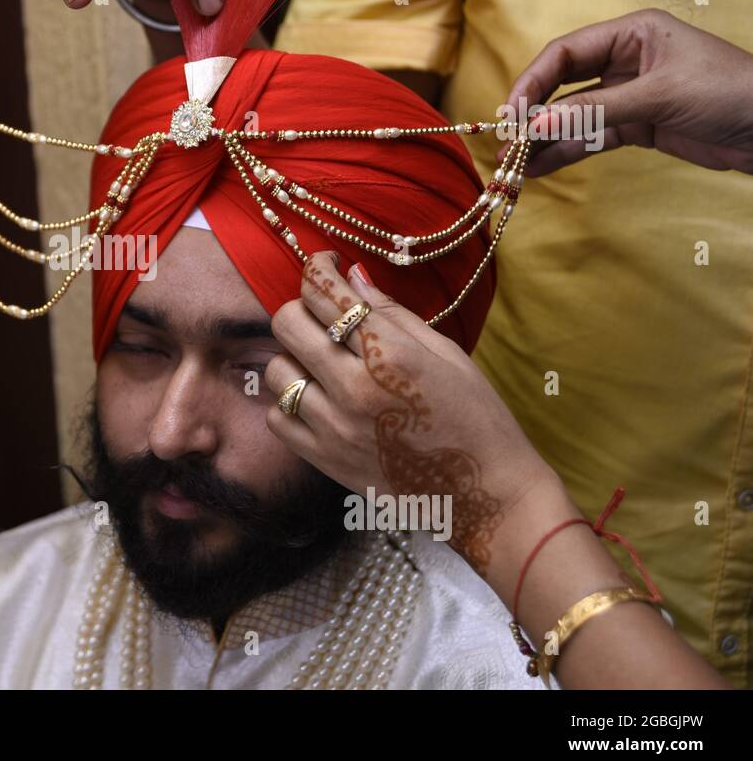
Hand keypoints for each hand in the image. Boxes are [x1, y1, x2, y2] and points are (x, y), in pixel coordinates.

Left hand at [264, 251, 554, 571]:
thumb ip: (390, 312)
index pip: (325, 293)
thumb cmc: (476, 416)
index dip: (318, 267)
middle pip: (287, 324)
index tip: (326, 265)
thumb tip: (350, 275)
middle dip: (301, 307)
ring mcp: (334, 426)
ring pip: (277, 370)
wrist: (484, 494)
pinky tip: (317, 401)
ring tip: (322, 363)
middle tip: (322, 314)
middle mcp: (354, 386)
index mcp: (389, 353)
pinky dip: (289, 404)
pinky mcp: (324, 460)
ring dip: (294, 359)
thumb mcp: (443, 352)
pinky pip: (277, 418)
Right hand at [507, 9, 752, 174]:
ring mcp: (631, 94)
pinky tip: (541, 167)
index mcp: (633, 34)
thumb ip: (596, 110)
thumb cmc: (731, 92)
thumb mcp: (661, 96)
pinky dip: (567, 151)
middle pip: (563, 84)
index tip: (511, 113)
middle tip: (506, 140)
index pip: (566, 53)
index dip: (533, 81)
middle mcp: (626, 60)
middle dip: (533, 111)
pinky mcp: (639, 125)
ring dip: (545, 138)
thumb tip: (539, 124)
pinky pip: (592, 136)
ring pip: (574, 115)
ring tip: (516, 163)